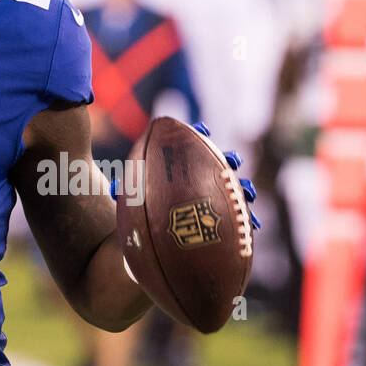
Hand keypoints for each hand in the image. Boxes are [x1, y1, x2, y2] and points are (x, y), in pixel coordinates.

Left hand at [110, 122, 260, 228]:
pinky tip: (254, 226)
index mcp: (181, 166)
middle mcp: (201, 177)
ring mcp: (214, 196)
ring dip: (242, 186)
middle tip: (232, 160)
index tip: (203, 129)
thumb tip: (111, 188)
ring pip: (234, 187)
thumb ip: (126, 191)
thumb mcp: (133, 200)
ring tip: (248, 192)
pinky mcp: (224, 217)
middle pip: (218, 162)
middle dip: (227, 159)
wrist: (152, 236)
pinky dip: (248, 220)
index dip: (198, 134)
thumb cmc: (142, 211)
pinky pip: (240, 217)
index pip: (191, 144)